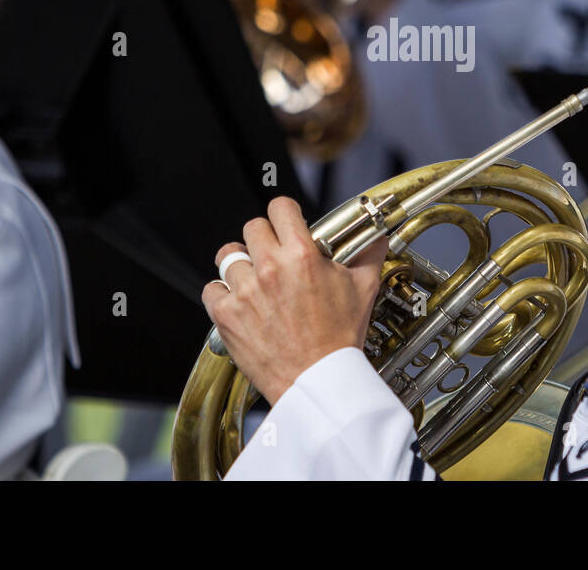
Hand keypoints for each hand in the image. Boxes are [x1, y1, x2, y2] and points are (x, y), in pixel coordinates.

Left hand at [201, 196, 389, 404]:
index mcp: (302, 255)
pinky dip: (222, 294)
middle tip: (274, 255)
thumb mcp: (363, 290)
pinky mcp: (225, 315)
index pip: (280, 208)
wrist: (317, 381)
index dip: (285, 214)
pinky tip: (240, 302)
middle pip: (252, 227)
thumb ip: (368, 256)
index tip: (286, 223)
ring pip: (228, 255)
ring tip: (254, 280)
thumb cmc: (339, 339)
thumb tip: (377, 239)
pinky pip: (211, 289)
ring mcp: (244, 291)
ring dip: (241, 264)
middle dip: (264, 238)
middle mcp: (269, 268)